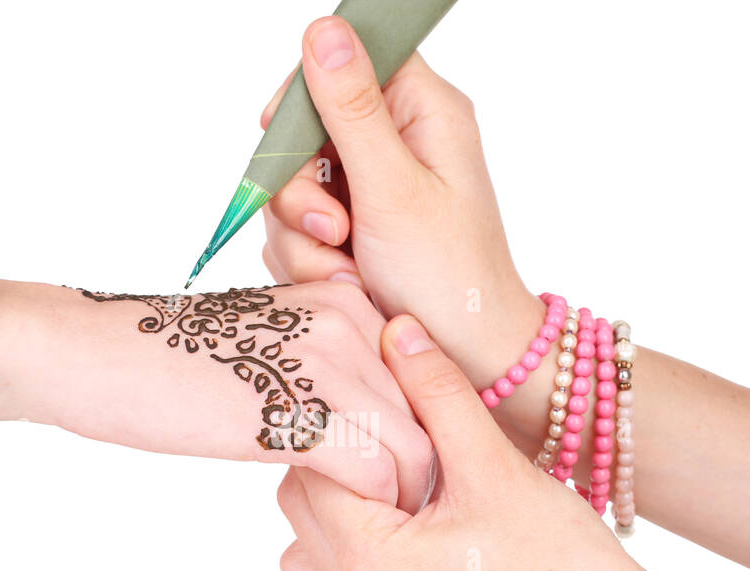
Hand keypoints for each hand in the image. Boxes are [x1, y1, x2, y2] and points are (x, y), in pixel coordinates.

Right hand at [32, 280, 433, 512]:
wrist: (90, 353)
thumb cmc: (162, 359)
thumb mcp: (260, 345)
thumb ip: (318, 368)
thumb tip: (355, 426)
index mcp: (344, 300)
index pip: (419, 381)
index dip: (415, 439)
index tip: (400, 483)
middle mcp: (350, 321)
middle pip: (428, 417)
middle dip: (419, 477)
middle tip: (396, 521)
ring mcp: (330, 363)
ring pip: (414, 452)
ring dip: (398, 503)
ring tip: (372, 534)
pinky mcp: (302, 411)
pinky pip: (374, 476)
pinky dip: (366, 514)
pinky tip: (334, 529)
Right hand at [258, 16, 542, 391]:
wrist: (467, 360)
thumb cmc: (448, 277)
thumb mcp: (395, 189)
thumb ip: (353, 110)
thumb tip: (323, 29)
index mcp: (422, 113)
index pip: (348, 59)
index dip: (305, 94)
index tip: (283, 136)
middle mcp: (395, 143)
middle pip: (306, 130)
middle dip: (301, 189)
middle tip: (333, 229)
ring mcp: (369, 190)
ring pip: (292, 189)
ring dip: (306, 237)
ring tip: (346, 270)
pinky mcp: (351, 233)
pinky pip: (297, 231)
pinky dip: (310, 262)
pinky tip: (344, 285)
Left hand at [276, 314, 663, 570]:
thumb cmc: (559, 558)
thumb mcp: (492, 464)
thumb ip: (436, 391)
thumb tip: (394, 329)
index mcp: (369, 562)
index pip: (311, 468)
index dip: (342, 422)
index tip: (377, 391)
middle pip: (299, 503)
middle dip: (338, 458)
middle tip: (394, 429)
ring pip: (310, 541)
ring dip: (340, 499)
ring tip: (403, 472)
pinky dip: (356, 537)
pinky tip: (412, 511)